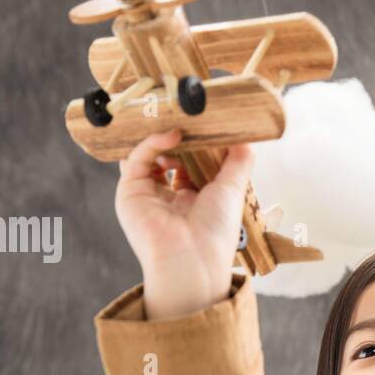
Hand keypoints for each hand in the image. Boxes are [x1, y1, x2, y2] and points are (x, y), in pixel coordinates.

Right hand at [114, 127, 254, 319]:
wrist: (192, 261)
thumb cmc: (216, 231)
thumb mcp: (234, 189)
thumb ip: (239, 160)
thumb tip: (243, 135)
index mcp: (193, 198)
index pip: (190, 161)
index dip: (197, 142)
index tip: (208, 122)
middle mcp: (169, 196)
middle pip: (168, 154)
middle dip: (179, 135)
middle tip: (192, 113)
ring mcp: (148, 194)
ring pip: (149, 153)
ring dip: (164, 135)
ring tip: (183, 121)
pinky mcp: (130, 192)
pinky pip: (138, 158)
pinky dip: (153, 142)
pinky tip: (173, 135)